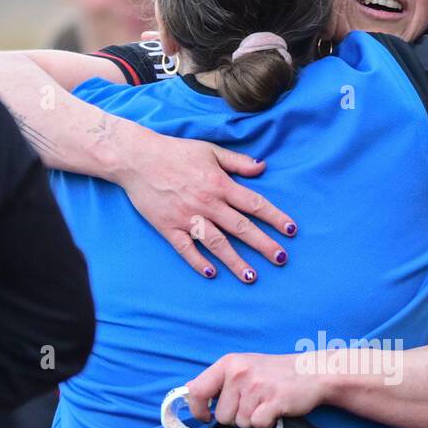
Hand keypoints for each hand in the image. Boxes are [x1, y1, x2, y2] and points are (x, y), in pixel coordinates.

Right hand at [120, 128, 296, 282]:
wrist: (136, 158)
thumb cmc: (175, 152)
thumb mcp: (210, 150)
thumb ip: (237, 162)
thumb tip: (262, 167)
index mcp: (219, 183)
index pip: (253, 203)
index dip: (274, 217)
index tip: (291, 231)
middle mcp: (206, 203)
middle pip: (240, 227)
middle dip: (263, 244)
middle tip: (281, 259)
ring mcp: (187, 217)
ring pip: (216, 243)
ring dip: (235, 261)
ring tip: (252, 277)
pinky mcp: (168, 227)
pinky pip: (185, 248)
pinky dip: (197, 261)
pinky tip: (211, 273)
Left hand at [185, 353, 326, 427]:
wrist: (312, 372)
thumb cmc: (275, 373)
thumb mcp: (243, 366)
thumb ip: (217, 379)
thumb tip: (189, 389)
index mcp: (229, 363)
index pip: (197, 391)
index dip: (198, 409)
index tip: (206, 416)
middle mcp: (239, 373)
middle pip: (222, 415)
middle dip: (236, 416)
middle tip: (254, 403)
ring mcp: (257, 386)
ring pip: (240, 423)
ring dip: (253, 419)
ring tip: (266, 404)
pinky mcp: (273, 400)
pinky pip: (257, 425)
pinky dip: (267, 424)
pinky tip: (275, 410)